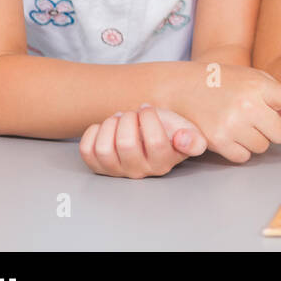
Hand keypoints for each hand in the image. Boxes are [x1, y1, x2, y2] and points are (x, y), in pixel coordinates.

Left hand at [79, 105, 207, 178]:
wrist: (152, 136)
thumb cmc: (170, 131)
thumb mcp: (189, 133)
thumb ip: (193, 139)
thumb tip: (182, 139)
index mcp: (164, 162)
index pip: (155, 142)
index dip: (149, 118)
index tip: (147, 109)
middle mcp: (140, 171)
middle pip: (126, 144)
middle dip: (128, 119)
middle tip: (132, 114)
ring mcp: (117, 171)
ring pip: (104, 149)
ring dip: (110, 125)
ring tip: (118, 119)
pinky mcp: (99, 167)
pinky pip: (87, 150)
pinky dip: (93, 132)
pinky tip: (106, 127)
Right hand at [172, 64, 280, 163]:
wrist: (181, 86)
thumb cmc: (221, 81)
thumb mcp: (250, 76)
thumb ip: (273, 91)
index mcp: (261, 85)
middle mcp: (249, 104)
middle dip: (272, 130)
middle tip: (255, 119)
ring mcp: (233, 123)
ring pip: (262, 147)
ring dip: (255, 140)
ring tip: (237, 123)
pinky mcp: (218, 140)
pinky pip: (243, 157)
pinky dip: (239, 151)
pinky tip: (228, 134)